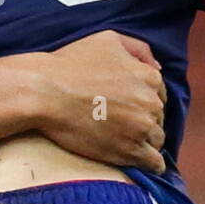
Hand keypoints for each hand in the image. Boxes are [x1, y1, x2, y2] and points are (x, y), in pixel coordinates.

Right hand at [33, 31, 166, 173]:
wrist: (45, 92)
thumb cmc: (71, 64)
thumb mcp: (108, 39)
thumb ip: (139, 49)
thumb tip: (158, 67)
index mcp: (149, 77)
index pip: (159, 95)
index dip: (144, 101)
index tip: (128, 107)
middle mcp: (151, 103)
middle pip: (159, 118)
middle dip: (144, 120)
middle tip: (121, 123)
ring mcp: (141, 129)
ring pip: (157, 140)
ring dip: (145, 141)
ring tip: (123, 141)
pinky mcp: (129, 151)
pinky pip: (154, 164)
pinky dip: (149, 163)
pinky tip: (138, 160)